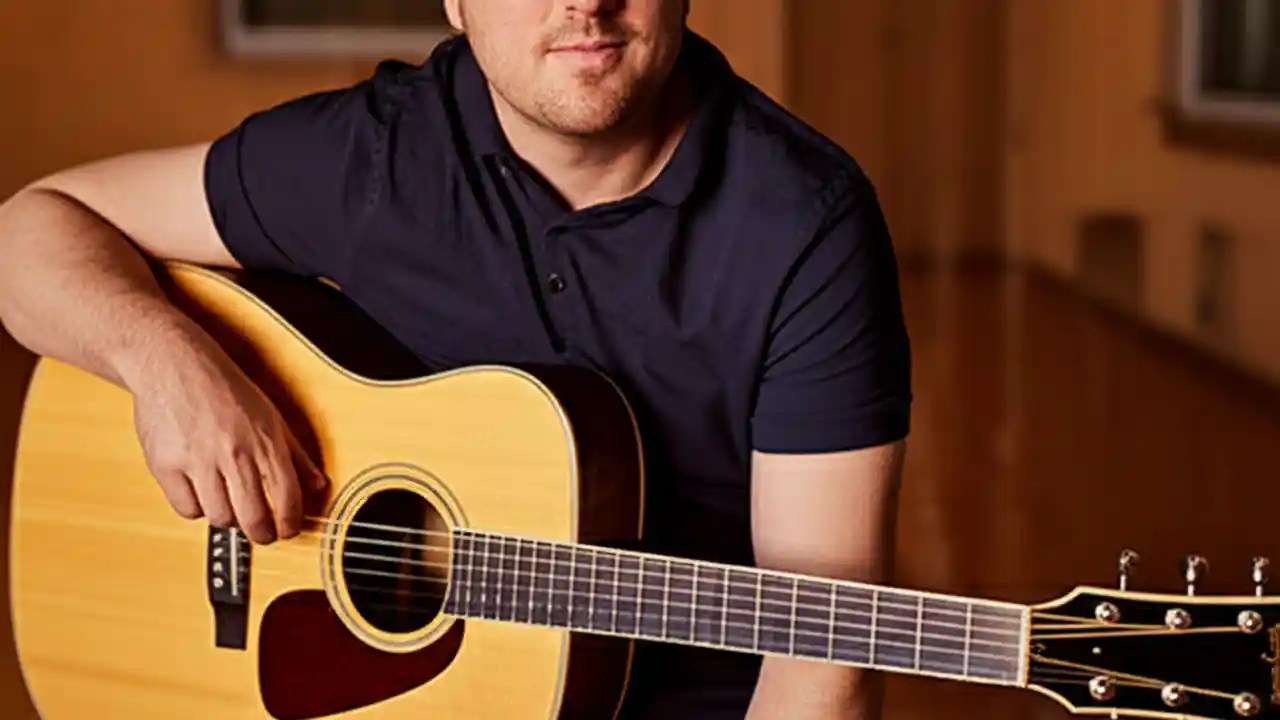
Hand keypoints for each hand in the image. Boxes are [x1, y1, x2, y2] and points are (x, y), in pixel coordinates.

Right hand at [129, 340, 327, 543]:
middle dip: (262, 533)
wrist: (174, 364)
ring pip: (220, 518)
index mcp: (265, 441)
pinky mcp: (167, 466)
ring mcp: (199, 461)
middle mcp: (235, 453)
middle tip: (261, 532)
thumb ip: (296, 456)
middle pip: (254, 518)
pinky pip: (187, 509)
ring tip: (229, 503)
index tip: (287, 530)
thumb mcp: (271, 416)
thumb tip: (320, 487)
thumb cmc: (225, 389)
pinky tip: (201, 491)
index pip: (287, 499)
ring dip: (228, 518)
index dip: (290, 524)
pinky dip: (196, 507)